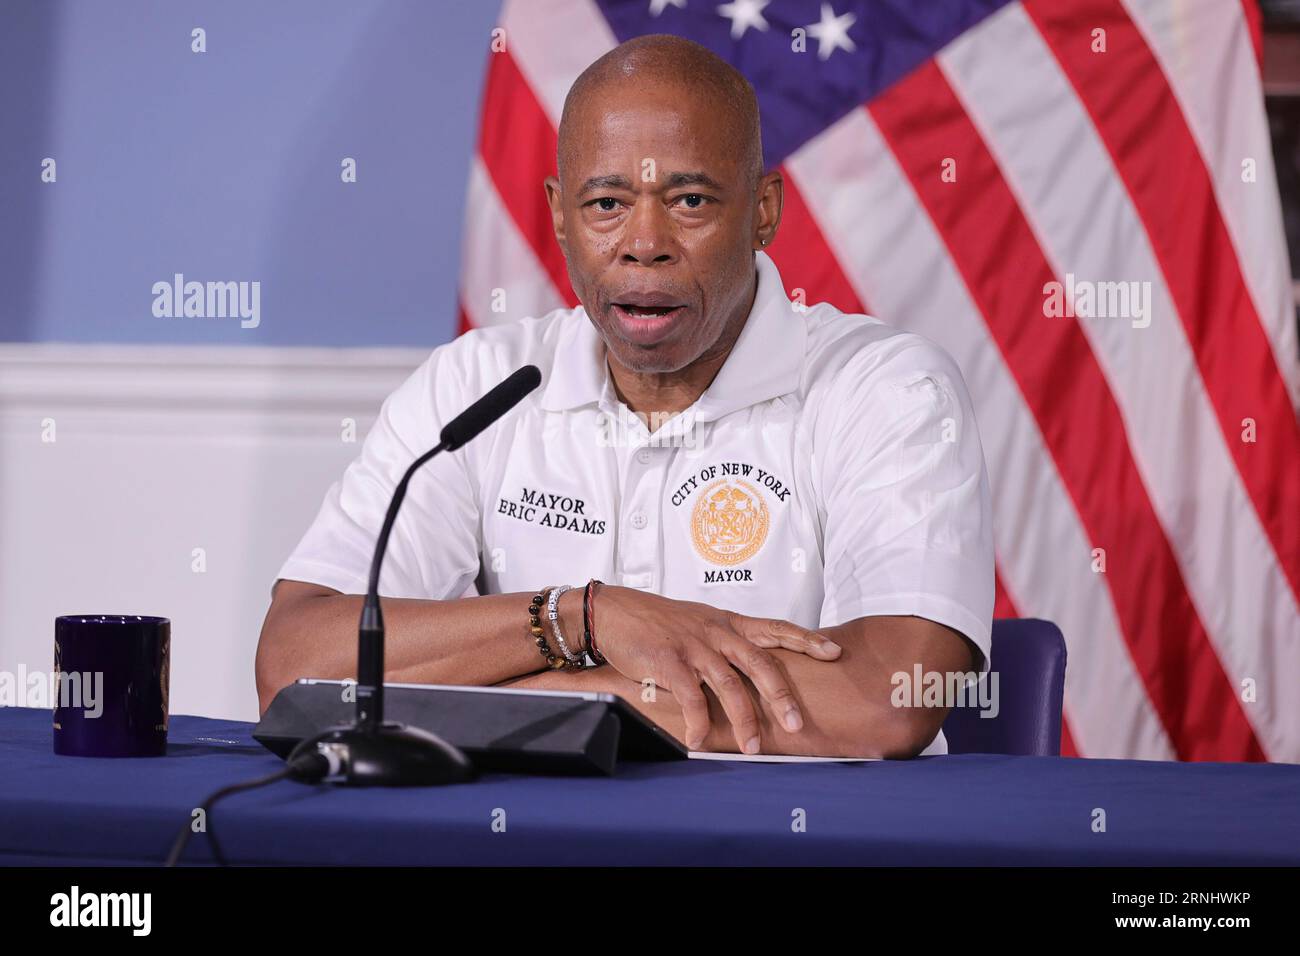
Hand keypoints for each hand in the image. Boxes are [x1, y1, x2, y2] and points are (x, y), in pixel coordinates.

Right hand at [588, 585, 841, 752]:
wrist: (613, 612)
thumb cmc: (657, 621)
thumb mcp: (699, 621)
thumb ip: (726, 639)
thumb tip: (751, 664)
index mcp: (727, 622)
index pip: (775, 627)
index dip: (805, 639)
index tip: (833, 651)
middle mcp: (716, 632)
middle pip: (760, 663)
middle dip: (781, 696)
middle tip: (796, 723)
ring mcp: (694, 646)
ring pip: (730, 686)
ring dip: (744, 720)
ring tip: (753, 746)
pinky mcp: (670, 661)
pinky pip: (692, 698)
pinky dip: (698, 723)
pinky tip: (699, 739)